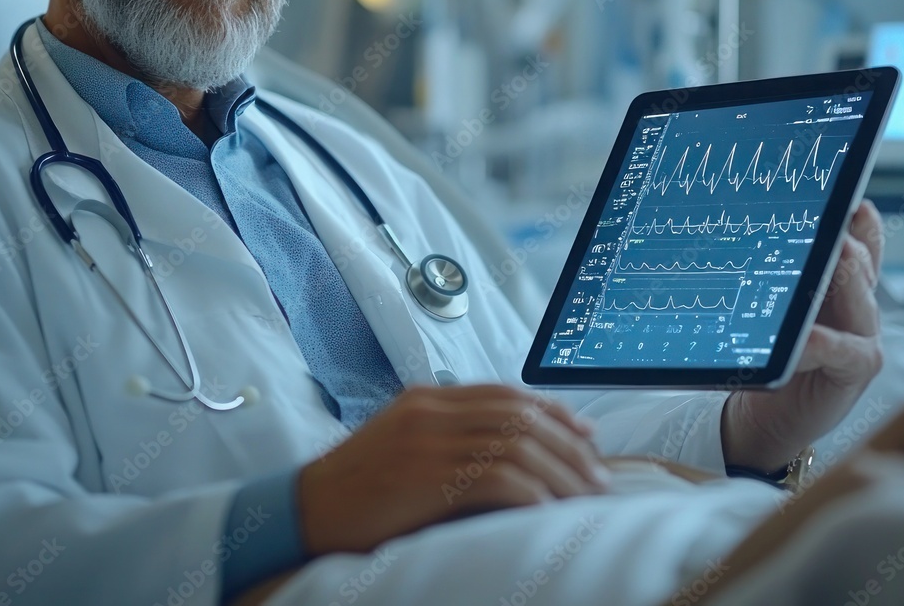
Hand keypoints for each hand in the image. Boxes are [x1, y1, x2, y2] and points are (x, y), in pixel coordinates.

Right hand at [297, 384, 609, 555]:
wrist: (306, 510)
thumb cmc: (357, 488)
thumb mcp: (402, 446)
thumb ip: (447, 439)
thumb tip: (507, 458)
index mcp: (427, 399)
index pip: (505, 393)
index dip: (552, 410)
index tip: (584, 432)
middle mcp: (432, 410)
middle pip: (518, 415)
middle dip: (567, 443)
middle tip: (598, 473)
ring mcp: (429, 439)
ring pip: (516, 443)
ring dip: (560, 470)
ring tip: (586, 496)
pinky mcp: (427, 474)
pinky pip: (496, 475)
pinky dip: (531, 491)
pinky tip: (549, 509)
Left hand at [721, 200, 884, 471]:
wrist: (764, 411)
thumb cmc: (766, 351)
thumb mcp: (770, 305)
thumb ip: (774, 270)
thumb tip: (750, 223)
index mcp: (838, 281)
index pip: (857, 238)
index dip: (856, 219)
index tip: (845, 197)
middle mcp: (856, 303)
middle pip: (857, 262)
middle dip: (843, 239)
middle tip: (828, 223)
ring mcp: (860, 335)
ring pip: (858, 297)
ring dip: (842, 276)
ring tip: (834, 254)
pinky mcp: (854, 369)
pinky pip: (844, 350)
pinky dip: (823, 341)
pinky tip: (807, 337)